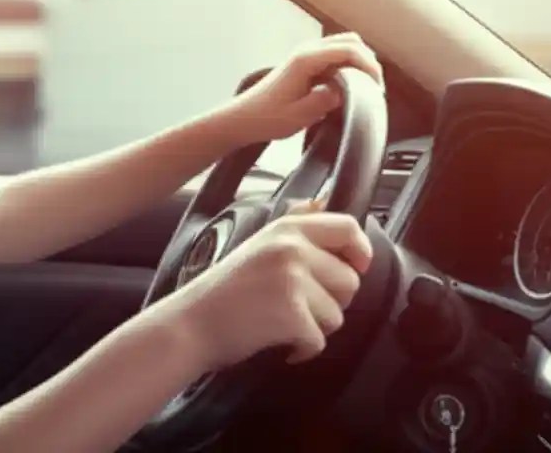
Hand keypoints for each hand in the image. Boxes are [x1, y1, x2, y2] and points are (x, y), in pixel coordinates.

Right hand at [161, 199, 372, 369]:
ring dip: (315, 326)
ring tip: (283, 321)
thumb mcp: (258, 243)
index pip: (347, 227)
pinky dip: (303, 350)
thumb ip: (295, 222)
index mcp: (286, 230)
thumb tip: (326, 200)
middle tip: (299, 305)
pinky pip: (320, 341)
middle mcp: (292, 250)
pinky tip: (281, 342)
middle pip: (349, 279)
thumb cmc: (223, 290)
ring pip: (337, 314)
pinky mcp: (292, 316)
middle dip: (331, 300)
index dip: (361, 249)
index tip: (357, 265)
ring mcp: (292, 282)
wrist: (190, 325)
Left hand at [211, 32, 383, 145]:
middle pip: (350, 41)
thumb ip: (327, 99)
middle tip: (375, 88)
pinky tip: (349, 88)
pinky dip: (348, 66)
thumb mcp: (300, 115)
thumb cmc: (267, 118)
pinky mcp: (305, 64)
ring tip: (366, 88)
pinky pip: (334, 56)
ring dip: (359, 62)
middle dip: (368, 61)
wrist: (243, 119)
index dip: (369, 66)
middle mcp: (306, 51)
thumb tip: (346, 90)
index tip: (377, 89)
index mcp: (306, 59)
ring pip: (344, 46)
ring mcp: (305, 55)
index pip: (349, 49)